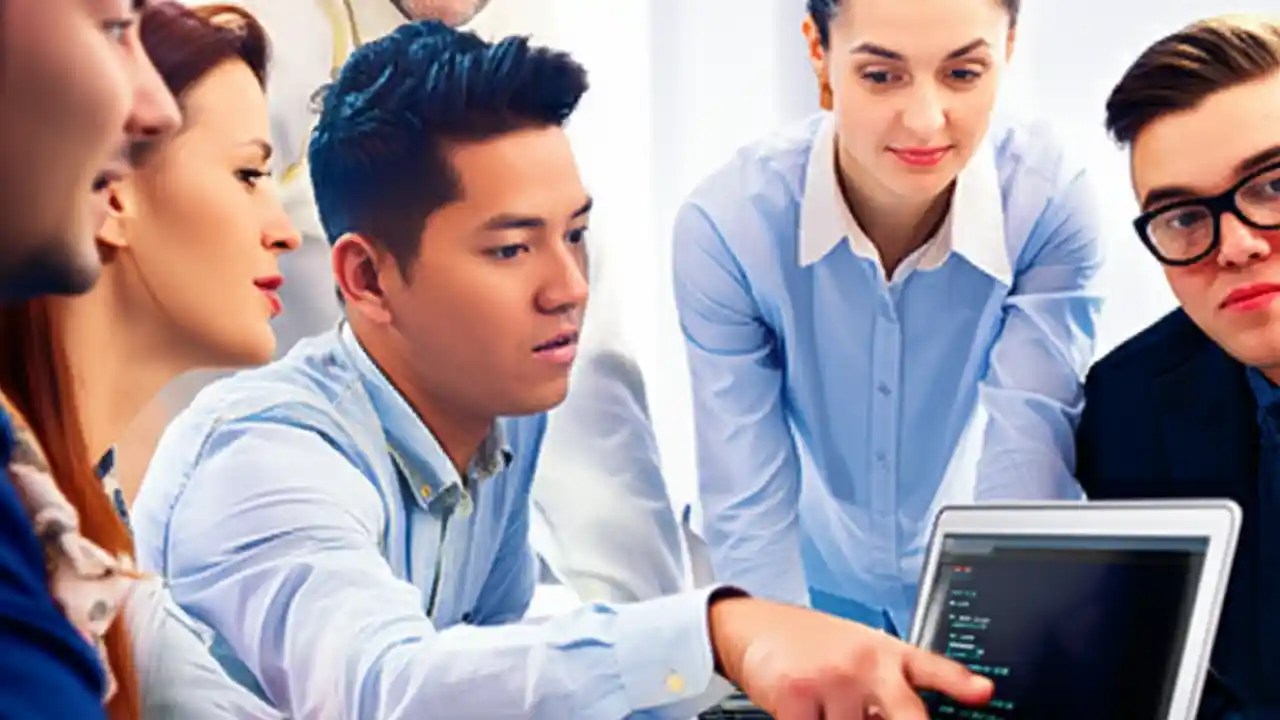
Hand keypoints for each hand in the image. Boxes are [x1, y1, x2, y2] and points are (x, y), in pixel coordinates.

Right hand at [708, 594, 992, 718]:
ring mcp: (833, 678)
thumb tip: (909, 719)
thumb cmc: (815, 646)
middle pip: (906, 715)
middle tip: (872, 716)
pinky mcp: (798, 693)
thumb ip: (890, 689)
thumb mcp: (861, 655)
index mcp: (888, 654)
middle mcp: (866, 664)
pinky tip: (800, 709)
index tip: (982, 693)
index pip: (934, 669)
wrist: (756, 626)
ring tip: (825, 704)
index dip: (961, 685)